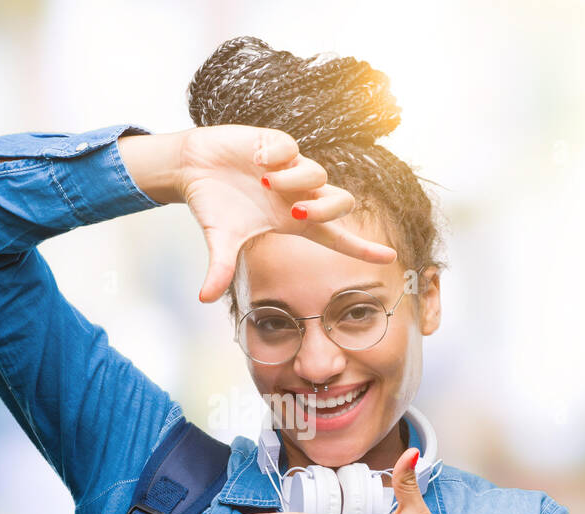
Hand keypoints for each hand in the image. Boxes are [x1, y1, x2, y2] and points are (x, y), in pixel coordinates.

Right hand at [175, 125, 396, 302]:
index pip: (337, 238)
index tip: (390, 258)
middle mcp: (299, 194)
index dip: (363, 248)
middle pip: (340, 202)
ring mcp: (291, 167)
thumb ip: (220, 268)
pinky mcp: (277, 143)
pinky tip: (256, 160)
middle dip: (327, 209)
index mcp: (294, 221)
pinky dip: (278, 155)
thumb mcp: (221, 239)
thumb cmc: (214, 205)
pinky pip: (291, 147)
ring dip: (295, 180)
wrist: (194, 167)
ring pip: (318, 173)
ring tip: (264, 181)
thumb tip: (203, 299)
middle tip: (296, 212)